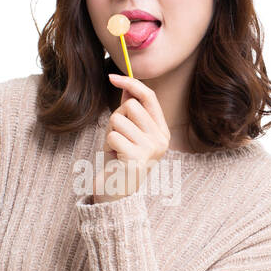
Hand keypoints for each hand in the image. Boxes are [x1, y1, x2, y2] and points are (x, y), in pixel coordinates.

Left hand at [92, 73, 171, 202]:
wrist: (116, 193)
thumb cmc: (120, 161)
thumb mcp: (128, 133)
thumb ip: (131, 111)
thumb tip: (126, 86)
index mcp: (162, 132)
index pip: (150, 97)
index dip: (131, 84)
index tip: (113, 76)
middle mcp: (161, 140)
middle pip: (131, 106)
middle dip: (116, 118)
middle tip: (117, 137)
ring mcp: (150, 150)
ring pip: (119, 119)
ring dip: (110, 133)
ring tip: (115, 149)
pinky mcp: (135, 159)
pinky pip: (113, 135)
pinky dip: (107, 145)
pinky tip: (113, 158)